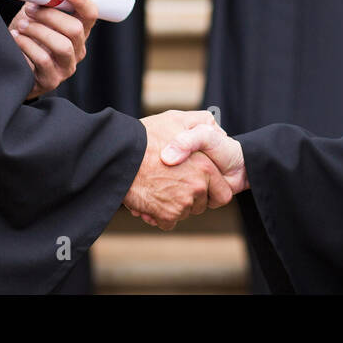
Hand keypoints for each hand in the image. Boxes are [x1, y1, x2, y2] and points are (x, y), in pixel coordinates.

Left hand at [13, 0, 97, 99]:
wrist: (13, 65)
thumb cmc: (28, 36)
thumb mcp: (36, 15)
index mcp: (79, 30)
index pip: (90, 13)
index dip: (81, 0)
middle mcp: (78, 49)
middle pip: (75, 29)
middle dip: (50, 15)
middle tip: (30, 9)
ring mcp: (67, 67)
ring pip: (61, 45)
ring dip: (38, 31)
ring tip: (21, 25)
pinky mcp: (51, 80)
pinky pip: (43, 60)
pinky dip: (27, 45)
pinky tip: (17, 38)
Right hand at [124, 110, 233, 229]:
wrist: (119, 156)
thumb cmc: (146, 137)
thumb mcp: (177, 119)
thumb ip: (200, 122)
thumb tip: (215, 127)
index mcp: (205, 167)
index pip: (223, 194)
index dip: (212, 192)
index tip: (199, 187)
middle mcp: (197, 187)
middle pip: (201, 205)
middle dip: (189, 199)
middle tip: (171, 184)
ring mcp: (182, 203)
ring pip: (184, 213)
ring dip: (173, 206)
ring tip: (157, 189)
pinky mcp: (167, 215)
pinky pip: (168, 223)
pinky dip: (159, 216)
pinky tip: (150, 201)